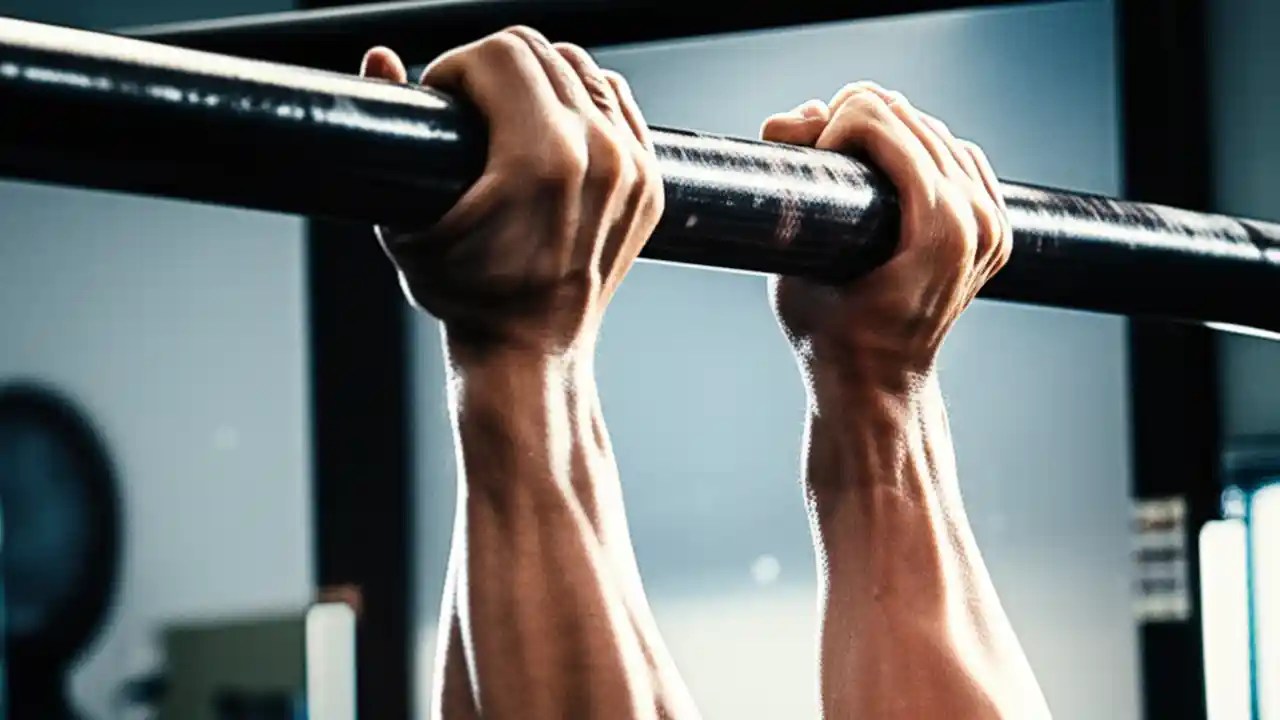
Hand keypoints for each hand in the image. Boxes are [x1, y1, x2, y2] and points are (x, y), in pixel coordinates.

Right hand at [361, 28, 662, 359]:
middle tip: (469, 108)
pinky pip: (620, 104)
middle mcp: (599, 155)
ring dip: (540, 77)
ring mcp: (632, 169)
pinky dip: (585, 101)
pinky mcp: (649, 183)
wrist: (531, 351)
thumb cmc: (467, 298)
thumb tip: (379, 60)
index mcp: (544, 158)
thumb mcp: (410, 221)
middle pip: (541, 51)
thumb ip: (391, 131)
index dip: (455, 68)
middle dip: (492, 67)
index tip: (443, 104)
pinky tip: (555, 128)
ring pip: (583, 68)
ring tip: (509, 116)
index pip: (499, 53)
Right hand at [760, 83, 1010, 391]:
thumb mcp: (794, 267)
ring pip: (936, 131)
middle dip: (856, 120)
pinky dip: (923, 148)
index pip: (885, 122)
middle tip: (817, 150)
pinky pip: (961, 156)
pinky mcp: (996, 229)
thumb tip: (799, 119)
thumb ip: (797, 190)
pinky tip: (888, 165)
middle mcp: (977, 224)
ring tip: (845, 157)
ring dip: (888, 130)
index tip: (810, 155)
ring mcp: (993, 227)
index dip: (836, 124)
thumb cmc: (830, 335)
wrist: (877, 384)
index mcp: (940, 232)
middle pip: (909, 118)